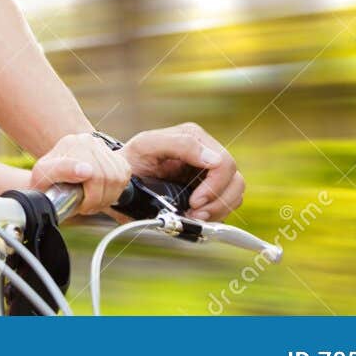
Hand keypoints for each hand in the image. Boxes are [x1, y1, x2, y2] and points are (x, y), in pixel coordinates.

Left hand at [28, 133, 131, 214]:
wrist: (50, 175)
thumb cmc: (45, 178)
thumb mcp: (43, 175)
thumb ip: (61, 171)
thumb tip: (87, 170)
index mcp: (72, 143)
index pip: (94, 174)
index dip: (91, 197)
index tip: (83, 206)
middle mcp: (88, 141)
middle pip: (108, 177)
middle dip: (99, 200)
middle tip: (87, 207)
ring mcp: (101, 146)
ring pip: (118, 178)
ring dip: (108, 196)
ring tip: (94, 202)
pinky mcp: (112, 154)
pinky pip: (125, 174)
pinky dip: (117, 188)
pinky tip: (103, 192)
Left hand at [120, 123, 242, 220]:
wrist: (120, 181)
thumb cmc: (130, 160)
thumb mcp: (145, 147)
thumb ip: (179, 144)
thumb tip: (214, 159)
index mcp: (194, 138)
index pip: (224, 163)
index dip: (214, 187)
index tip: (194, 203)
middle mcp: (206, 152)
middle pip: (235, 180)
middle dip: (217, 202)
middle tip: (195, 214)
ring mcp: (208, 172)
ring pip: (235, 193)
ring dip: (217, 210)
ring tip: (194, 217)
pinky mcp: (208, 189)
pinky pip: (226, 203)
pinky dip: (215, 214)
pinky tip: (195, 216)